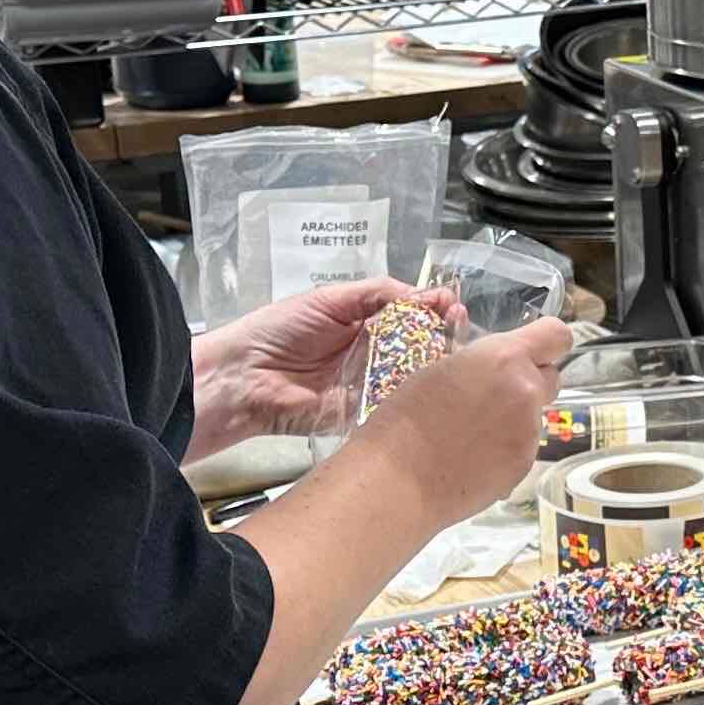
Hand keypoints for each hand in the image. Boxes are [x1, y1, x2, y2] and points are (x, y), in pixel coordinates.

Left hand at [191, 278, 448, 453]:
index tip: (450, 302)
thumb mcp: (328, 299)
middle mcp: (371, 351)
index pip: (407, 311)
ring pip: (413, 371)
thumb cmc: (281, 330)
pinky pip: (396, 400)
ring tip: (455, 347)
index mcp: (362, 321)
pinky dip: (416, 391)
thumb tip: (417, 295)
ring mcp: (370, 382)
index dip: (430, 306)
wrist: (245, 377)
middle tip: (458, 322)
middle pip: (417, 341)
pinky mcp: (365, 411)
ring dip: (437, 359)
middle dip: (441, 330)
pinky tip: (435, 379)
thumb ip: (374, 293)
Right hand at [352, 316, 572, 527]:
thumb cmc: (403, 418)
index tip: (532, 351)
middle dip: (529, 382)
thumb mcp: (439, 368)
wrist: (397, 478)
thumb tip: (491, 367)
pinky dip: (505, 448)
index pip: (556, 335)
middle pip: (551, 378)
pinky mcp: (523, 466)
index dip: (547, 342)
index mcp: (504, 358)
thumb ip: (480, 363)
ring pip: (534, 416)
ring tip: (470, 433)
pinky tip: (471, 457)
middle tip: (491, 395)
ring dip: (513, 418)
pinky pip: (523, 447)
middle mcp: (525, 392)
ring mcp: (528, 433)